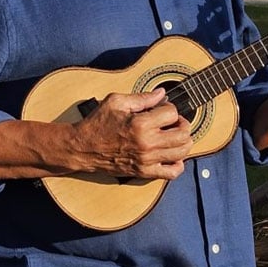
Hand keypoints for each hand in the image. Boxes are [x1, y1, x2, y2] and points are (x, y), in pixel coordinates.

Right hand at [74, 88, 192, 179]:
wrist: (83, 148)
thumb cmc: (98, 123)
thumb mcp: (117, 102)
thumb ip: (142, 97)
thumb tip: (162, 93)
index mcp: (140, 124)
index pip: (172, 113)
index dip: (170, 108)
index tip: (162, 108)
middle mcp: (147, 144)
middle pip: (182, 134)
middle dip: (183, 124)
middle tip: (175, 122)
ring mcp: (147, 160)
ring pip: (181, 152)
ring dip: (184, 142)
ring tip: (175, 136)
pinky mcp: (144, 172)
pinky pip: (171, 173)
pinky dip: (178, 165)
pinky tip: (173, 156)